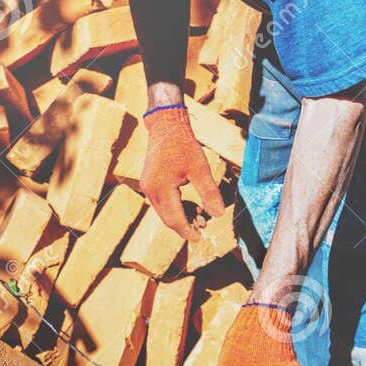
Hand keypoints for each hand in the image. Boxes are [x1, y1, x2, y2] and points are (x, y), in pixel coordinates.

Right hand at [140, 105, 227, 241]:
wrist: (166, 125)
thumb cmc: (184, 145)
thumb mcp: (201, 169)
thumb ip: (209, 193)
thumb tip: (218, 215)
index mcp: (162, 189)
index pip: (175, 219)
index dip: (187, 231)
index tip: (199, 239)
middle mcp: (151, 191)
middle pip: (167, 219)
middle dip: (184, 226)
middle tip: (202, 229)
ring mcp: (148, 187)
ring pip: (164, 212)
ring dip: (180, 218)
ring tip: (200, 217)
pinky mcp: (150, 183)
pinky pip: (162, 203)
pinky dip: (175, 208)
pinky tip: (190, 206)